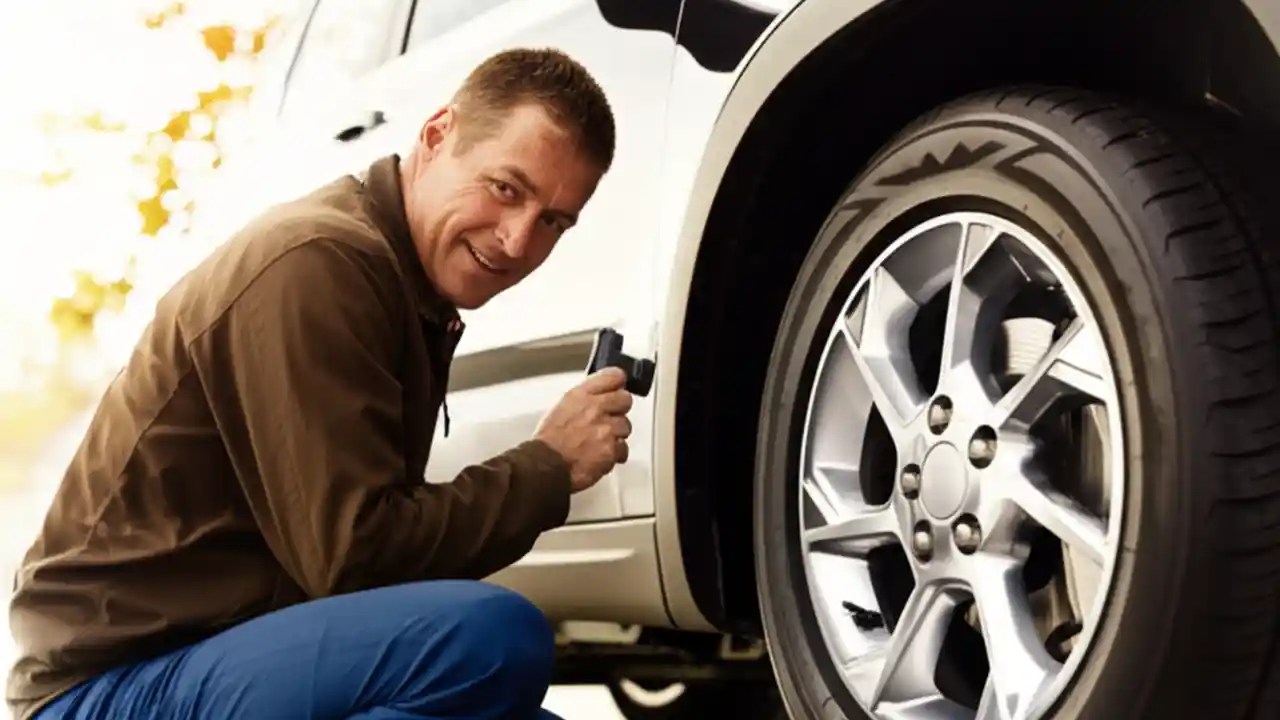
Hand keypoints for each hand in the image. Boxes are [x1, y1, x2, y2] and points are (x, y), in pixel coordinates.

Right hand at [533, 367, 633, 492]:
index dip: (617, 383)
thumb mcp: (562, 407)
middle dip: (619, 410)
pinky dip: (614, 454)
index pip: (614, 376)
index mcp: (581, 395)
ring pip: (626, 426)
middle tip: (609, 419)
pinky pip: (623, 449)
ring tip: (599, 442)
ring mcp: (606, 428)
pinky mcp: (612, 449)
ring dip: (616, 435)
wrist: (546, 466)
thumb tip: (600, 395)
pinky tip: (600, 455)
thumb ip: (584, 399)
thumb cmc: (549, 441)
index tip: (617, 388)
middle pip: (626, 399)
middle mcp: (596, 408)